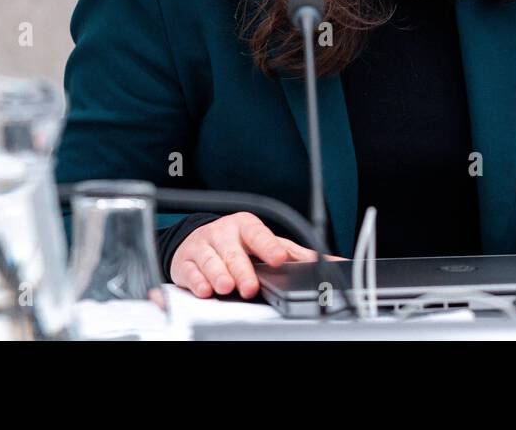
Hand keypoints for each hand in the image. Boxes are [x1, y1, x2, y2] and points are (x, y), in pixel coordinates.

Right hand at [169, 211, 345, 298]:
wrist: (199, 240)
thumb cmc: (239, 243)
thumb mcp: (267, 243)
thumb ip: (296, 253)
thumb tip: (330, 261)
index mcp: (248, 226)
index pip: (260, 234)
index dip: (269, 246)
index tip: (279, 258)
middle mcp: (224, 234)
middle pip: (234, 252)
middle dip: (243, 270)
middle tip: (251, 287)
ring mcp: (203, 247)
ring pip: (211, 261)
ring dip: (219, 275)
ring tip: (227, 287)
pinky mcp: (185, 262)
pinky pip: (190, 271)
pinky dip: (197, 281)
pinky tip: (204, 288)